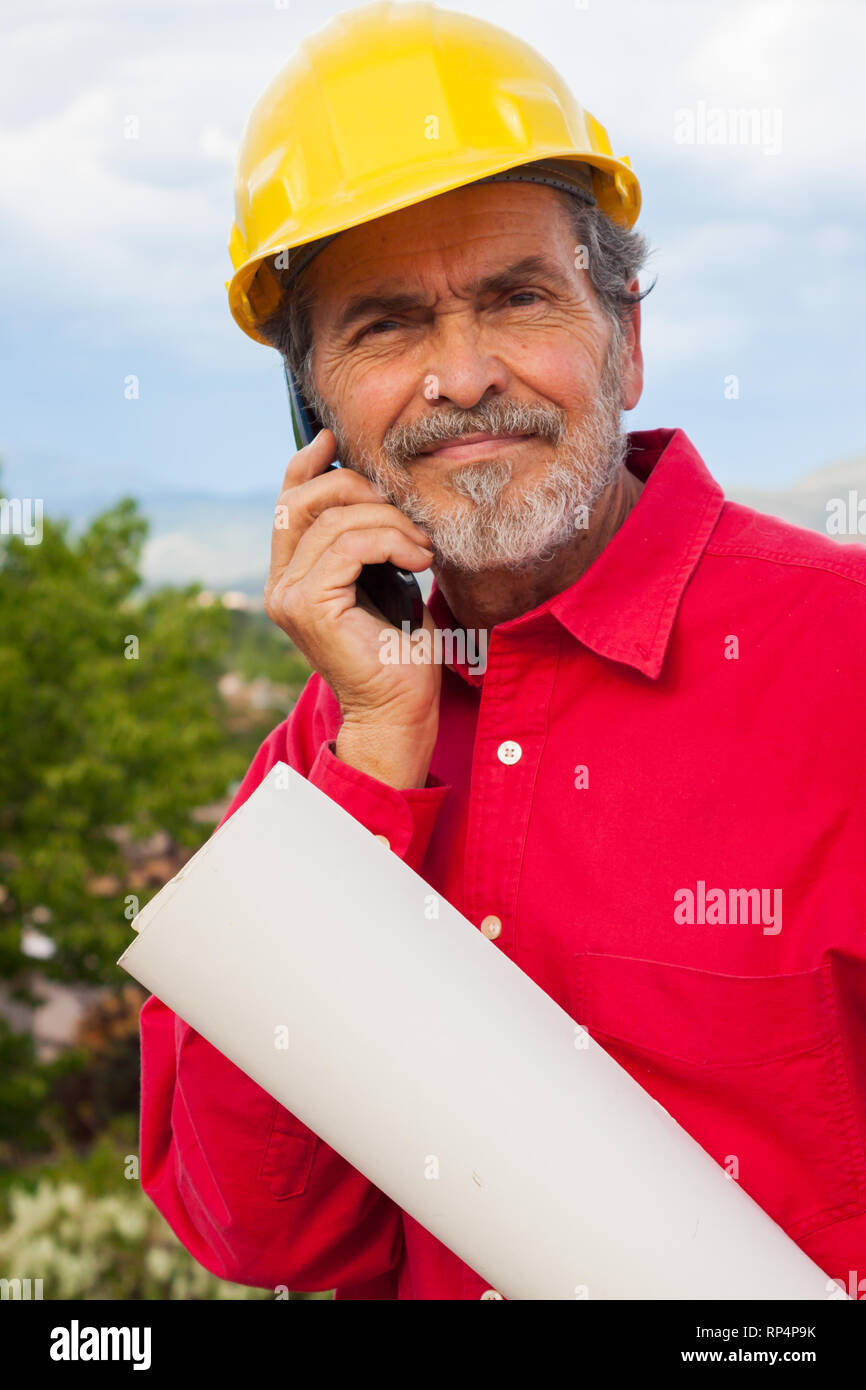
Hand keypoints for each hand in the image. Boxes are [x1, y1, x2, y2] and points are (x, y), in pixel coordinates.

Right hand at [264, 429, 441, 786]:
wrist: (402, 708)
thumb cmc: (401, 649)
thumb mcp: (384, 578)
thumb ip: (365, 539)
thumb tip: (370, 486)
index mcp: (292, 575)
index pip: (288, 501)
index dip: (308, 463)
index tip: (337, 440)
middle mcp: (279, 584)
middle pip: (306, 499)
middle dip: (362, 489)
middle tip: (409, 516)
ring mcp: (287, 596)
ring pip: (335, 520)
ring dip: (391, 523)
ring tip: (424, 549)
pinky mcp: (308, 606)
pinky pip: (349, 545)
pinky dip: (391, 542)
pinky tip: (417, 561)